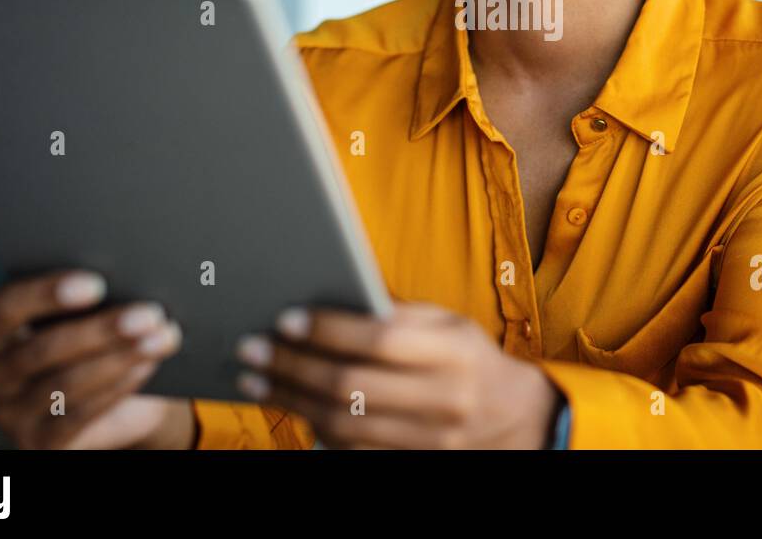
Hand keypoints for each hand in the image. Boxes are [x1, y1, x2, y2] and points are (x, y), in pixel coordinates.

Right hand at [0, 269, 195, 448]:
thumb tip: (126, 273)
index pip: (3, 308)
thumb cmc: (95, 342)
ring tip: (160, 337)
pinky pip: (78, 415)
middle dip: (99, 330)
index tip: (96, 283)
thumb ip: (88, 297)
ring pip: (63, 384)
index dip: (46, 295)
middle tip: (147, 313)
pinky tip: (146, 365)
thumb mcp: (87, 314)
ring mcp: (11, 414)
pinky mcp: (38, 444)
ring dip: (119, 358)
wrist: (118, 400)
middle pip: (38, 350)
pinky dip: (118, 386)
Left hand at [233, 302, 563, 448]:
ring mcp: (429, 442)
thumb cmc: (468, 357)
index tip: (285, 319)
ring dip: (289, 401)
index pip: (381, 341)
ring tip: (254, 378)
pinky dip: (311, 427)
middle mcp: (444, 400)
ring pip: (342, 425)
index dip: (329, 331)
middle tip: (250, 348)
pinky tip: (287, 404)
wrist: (512, 417)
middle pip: (352, 388)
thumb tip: (331, 295)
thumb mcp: (447, 323)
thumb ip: (399, 313)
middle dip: (293, 367)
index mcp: (454, 353)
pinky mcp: (412, 465)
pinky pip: (349, 451)